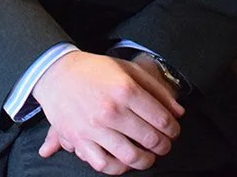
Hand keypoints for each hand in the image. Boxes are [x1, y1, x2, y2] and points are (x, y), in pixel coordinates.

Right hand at [34, 51, 184, 173]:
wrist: (58, 74)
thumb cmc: (96, 70)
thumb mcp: (129, 69)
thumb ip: (156, 89)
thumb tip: (178, 111)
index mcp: (126, 90)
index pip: (161, 118)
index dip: (173, 128)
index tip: (173, 131)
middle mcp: (111, 110)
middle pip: (150, 139)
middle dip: (164, 145)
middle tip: (165, 144)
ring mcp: (95, 128)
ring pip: (130, 156)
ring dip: (146, 160)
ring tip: (149, 156)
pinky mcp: (80, 140)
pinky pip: (104, 164)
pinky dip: (118, 168)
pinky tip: (125, 162)